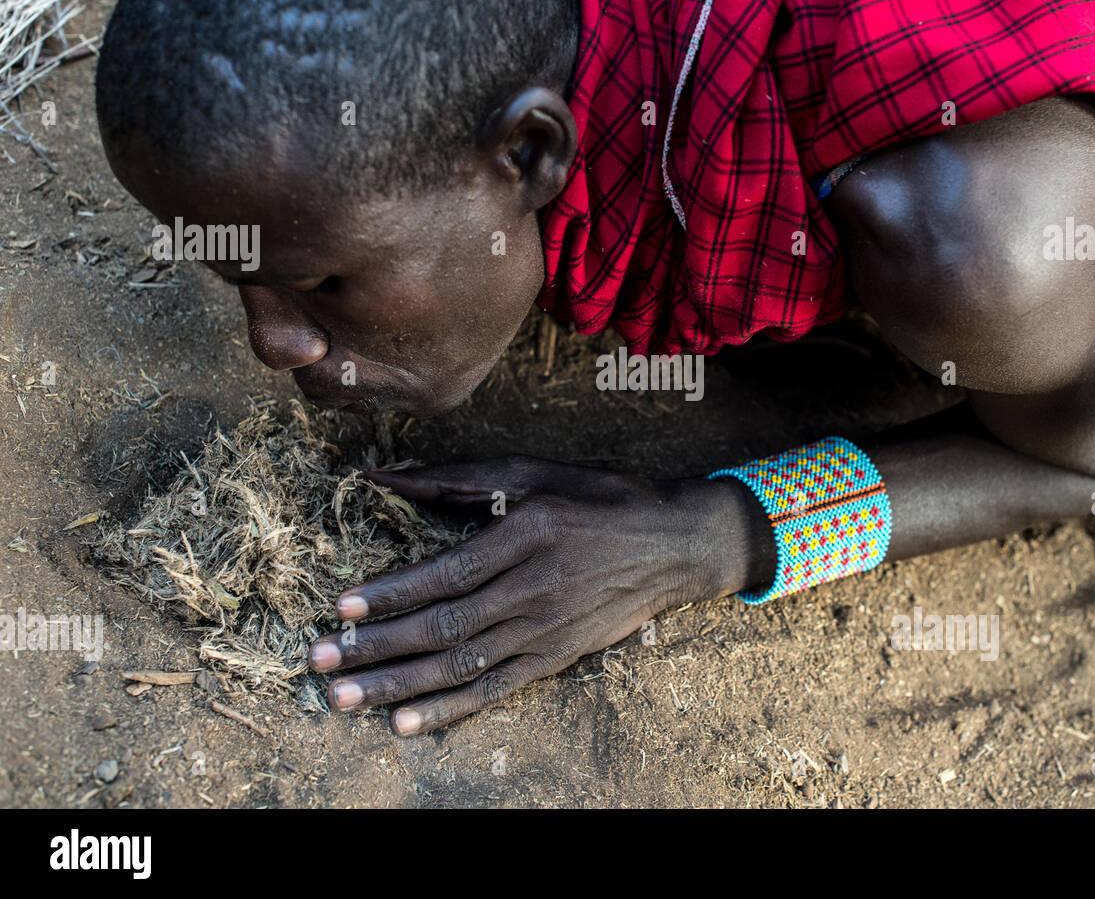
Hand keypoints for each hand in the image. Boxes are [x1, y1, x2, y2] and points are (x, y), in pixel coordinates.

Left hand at [308, 455, 771, 734]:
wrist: (675, 543)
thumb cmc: (601, 498)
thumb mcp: (536, 470)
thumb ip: (459, 475)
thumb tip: (384, 477)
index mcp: (528, 534)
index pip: (447, 574)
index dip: (392, 594)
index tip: (343, 608)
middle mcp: (535, 587)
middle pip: (443, 626)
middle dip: (376, 648)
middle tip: (320, 661)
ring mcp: (546, 629)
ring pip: (460, 665)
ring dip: (397, 686)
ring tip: (343, 699)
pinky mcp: (556, 657)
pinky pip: (495, 689)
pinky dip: (448, 711)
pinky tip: (404, 724)